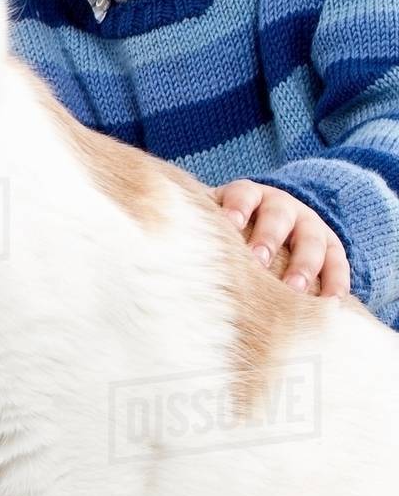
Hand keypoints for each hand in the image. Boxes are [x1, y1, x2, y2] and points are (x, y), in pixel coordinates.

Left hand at [211, 180, 350, 296]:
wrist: (273, 227)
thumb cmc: (231, 232)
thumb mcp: (216, 222)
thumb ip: (198, 231)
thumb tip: (157, 251)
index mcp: (247, 196)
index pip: (243, 194)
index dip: (237, 207)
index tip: (231, 223)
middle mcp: (280, 205)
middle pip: (278, 216)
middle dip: (269, 238)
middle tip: (258, 260)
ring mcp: (308, 224)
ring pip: (311, 240)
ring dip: (304, 264)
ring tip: (295, 290)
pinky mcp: (330, 246)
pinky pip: (338, 262)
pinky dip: (336, 280)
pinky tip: (331, 301)